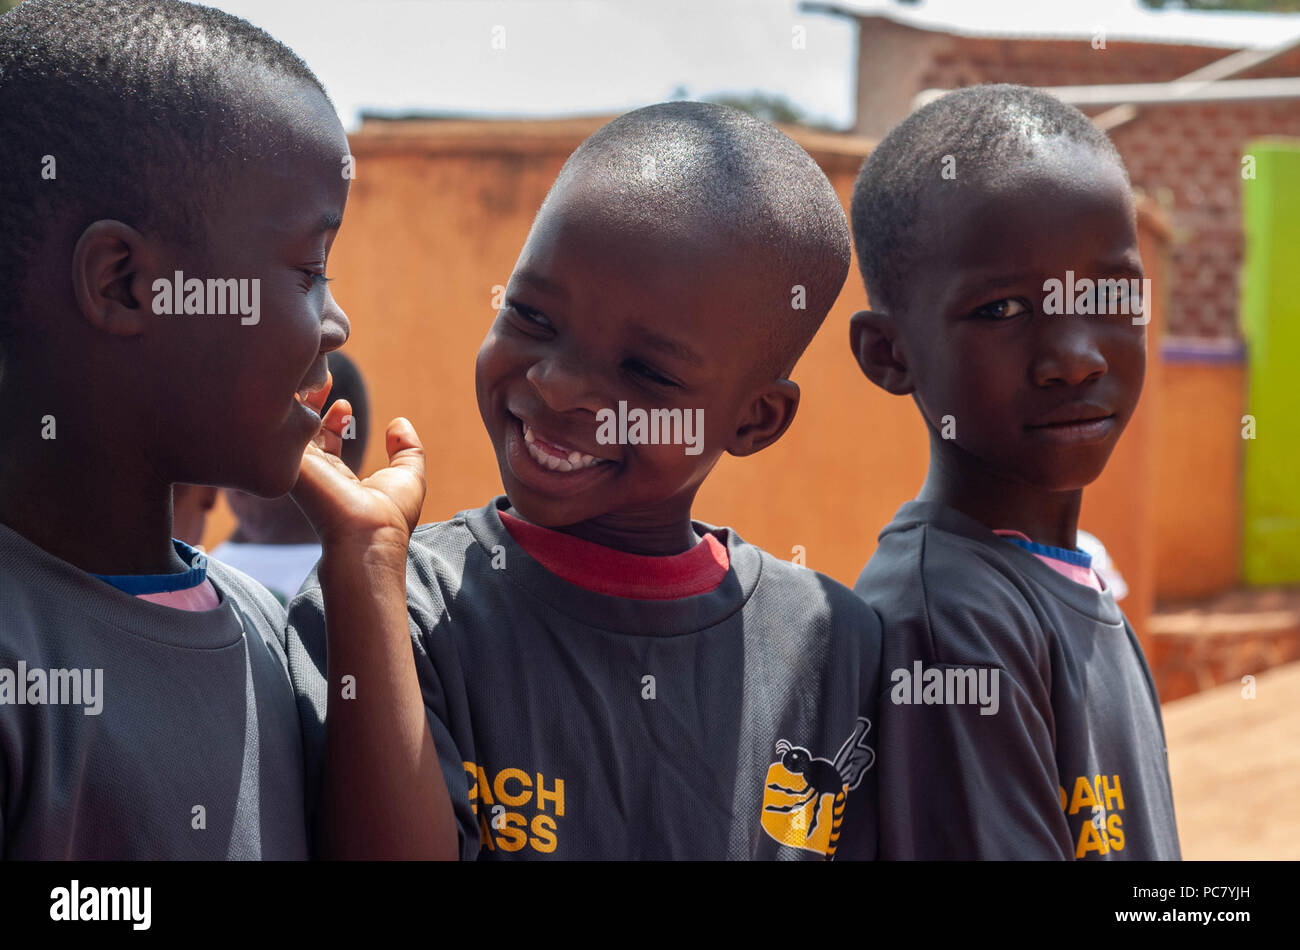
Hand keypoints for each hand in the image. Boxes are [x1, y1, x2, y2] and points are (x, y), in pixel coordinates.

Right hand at [290, 373, 425, 552]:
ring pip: (287, 424)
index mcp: (336, 479)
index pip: (325, 443)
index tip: (345, 405)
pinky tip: (299, 387)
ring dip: (298, 397)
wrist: (369, 533)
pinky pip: (278, 424)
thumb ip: (407, 449)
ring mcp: (298, 468)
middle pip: (302, 429)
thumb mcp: (408, 475)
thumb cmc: (391, 513)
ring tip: (311, 373)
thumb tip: (399, 424)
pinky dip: (287, 404)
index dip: (333, 420)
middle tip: (320, 376)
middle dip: (310, 401)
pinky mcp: (288, 462)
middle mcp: (313, 474)